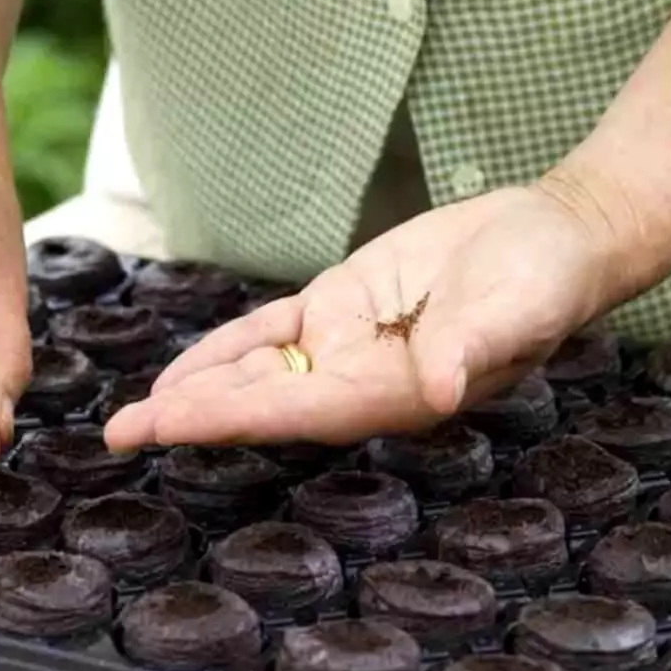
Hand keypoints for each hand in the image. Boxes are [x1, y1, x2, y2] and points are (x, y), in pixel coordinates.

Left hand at [104, 182, 627, 450]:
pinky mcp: (337, 307)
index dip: (232, 417)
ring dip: (193, 391)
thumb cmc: (545, 276)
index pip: (299, 411)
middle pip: (260, 404)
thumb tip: (439, 388)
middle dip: (190, 418)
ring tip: (132, 415)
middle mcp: (358, 382)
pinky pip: (270, 333)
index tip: (171, 423)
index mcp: (395, 394)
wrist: (551, 236)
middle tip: (120, 435)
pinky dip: (225, 349)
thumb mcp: (519, 305)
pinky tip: (182, 372)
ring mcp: (343, 347)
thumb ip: (473, 346)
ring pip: (255, 374)